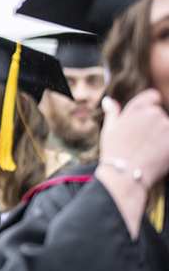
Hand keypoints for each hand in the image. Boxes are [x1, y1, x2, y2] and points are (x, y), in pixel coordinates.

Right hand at [96, 90, 168, 238]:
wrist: (125, 174)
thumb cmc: (114, 151)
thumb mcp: (109, 129)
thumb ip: (113, 112)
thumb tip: (108, 100)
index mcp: (138, 108)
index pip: (153, 96)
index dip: (150, 104)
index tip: (145, 118)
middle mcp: (154, 114)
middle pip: (159, 114)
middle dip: (153, 125)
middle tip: (141, 141)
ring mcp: (167, 127)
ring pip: (166, 128)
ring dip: (161, 136)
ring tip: (148, 150)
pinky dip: (165, 146)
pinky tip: (156, 155)